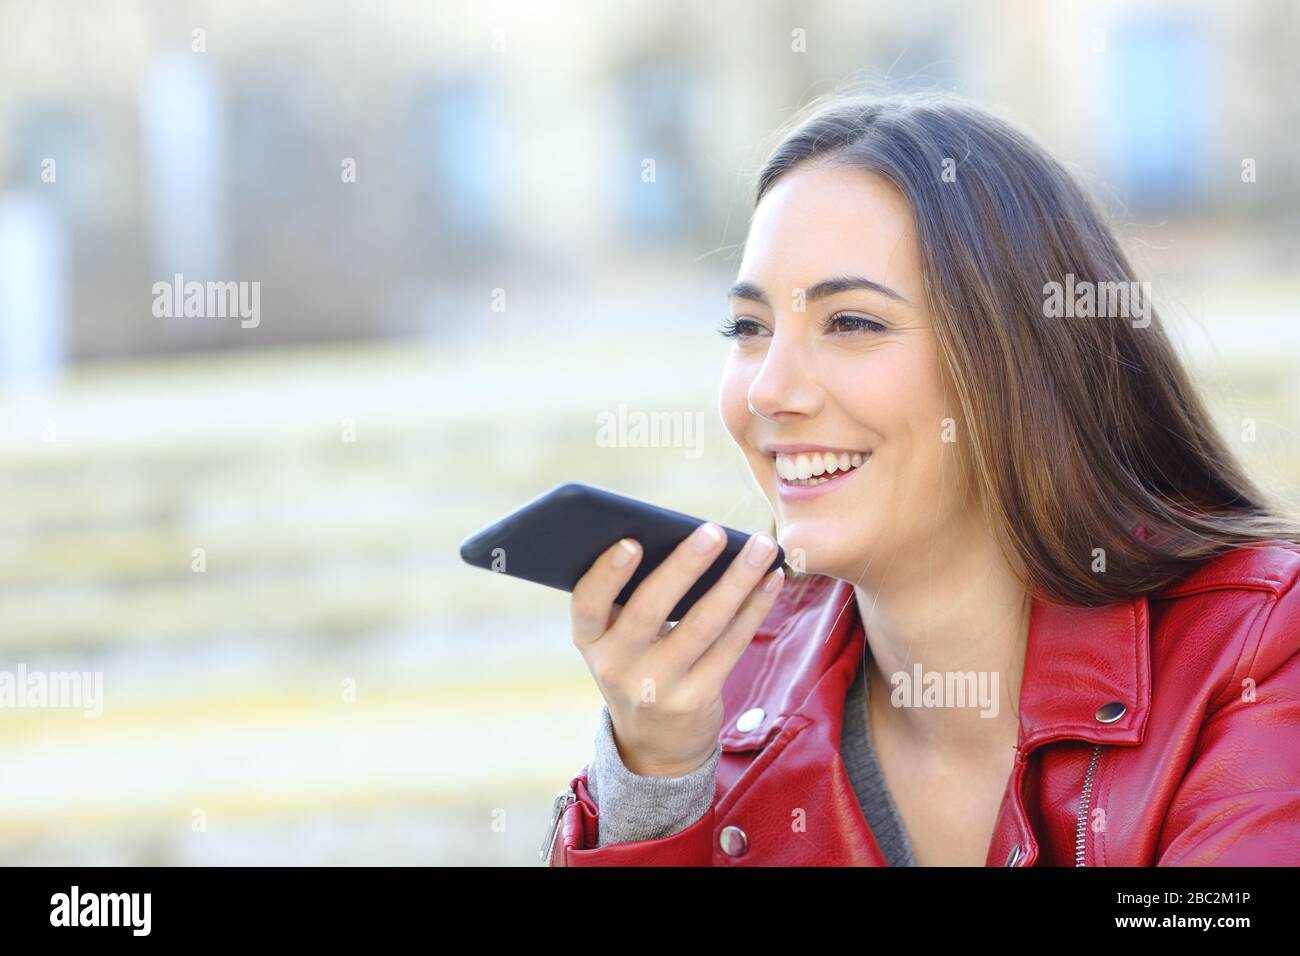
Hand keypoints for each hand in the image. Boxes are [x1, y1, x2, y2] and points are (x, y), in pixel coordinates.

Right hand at [570, 523, 784, 775]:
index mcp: (590, 640)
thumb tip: (689, 541)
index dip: (607, 574)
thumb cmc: (637, 665)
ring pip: (702, 624)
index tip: (632, 542)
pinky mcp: (697, 698)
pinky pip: (731, 645)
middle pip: (650, 609)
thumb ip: (633, 599)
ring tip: (762, 547)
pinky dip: (754, 607)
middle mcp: (616, 666)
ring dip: (736, 581)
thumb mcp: (618, 641)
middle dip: (685, 566)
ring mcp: (658, 687)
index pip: (588, 604)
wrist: (655, 744)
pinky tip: (771, 580)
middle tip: (714, 532)